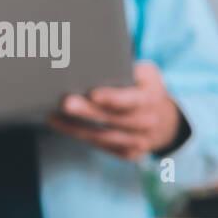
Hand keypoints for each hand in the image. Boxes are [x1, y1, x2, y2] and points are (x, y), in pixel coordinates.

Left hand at [48, 61, 182, 159]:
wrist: (163, 120)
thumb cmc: (143, 90)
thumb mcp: (144, 74)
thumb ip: (124, 69)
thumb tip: (89, 64)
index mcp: (152, 97)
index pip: (133, 99)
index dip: (113, 98)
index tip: (93, 94)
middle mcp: (148, 122)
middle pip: (113, 119)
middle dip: (88, 112)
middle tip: (66, 103)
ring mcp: (140, 141)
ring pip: (103, 136)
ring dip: (75, 127)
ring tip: (53, 116)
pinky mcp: (129, 153)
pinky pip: (100, 146)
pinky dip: (79, 135)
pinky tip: (61, 125)